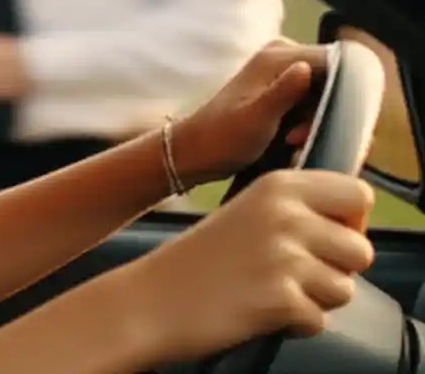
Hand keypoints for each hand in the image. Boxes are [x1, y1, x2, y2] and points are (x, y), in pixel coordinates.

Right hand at [119, 170, 374, 364]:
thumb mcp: (246, 211)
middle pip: (359, 249)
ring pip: (345, 289)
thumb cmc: (197, 261)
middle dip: (335, 270)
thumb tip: (349, 226)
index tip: (323, 237)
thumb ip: (295, 208)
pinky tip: (260, 310)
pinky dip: (295, 324)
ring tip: (270, 290)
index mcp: (278, 185)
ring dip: (315, 299)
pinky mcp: (281, 298)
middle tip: (291, 274)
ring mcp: (284, 257)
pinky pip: (319, 320)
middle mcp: (285, 215)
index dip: (348, 222)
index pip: (356, 193)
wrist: (151, 300)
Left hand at [172, 40, 328, 185]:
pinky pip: (312, 103)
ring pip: (325, 95)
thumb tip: (306, 67)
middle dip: (329, 113)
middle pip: (335, 79)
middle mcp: (283, 56)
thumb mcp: (256, 119)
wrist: (196, 151)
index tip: (331, 126)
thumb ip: (283, 93)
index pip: (337, 62)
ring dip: (318, 122)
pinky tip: (293, 143)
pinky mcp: (282, 90)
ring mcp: (283, 73)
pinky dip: (309, 124)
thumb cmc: (222, 138)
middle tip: (302, 139)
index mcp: (277, 55)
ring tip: (294, 143)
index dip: (346, 94)